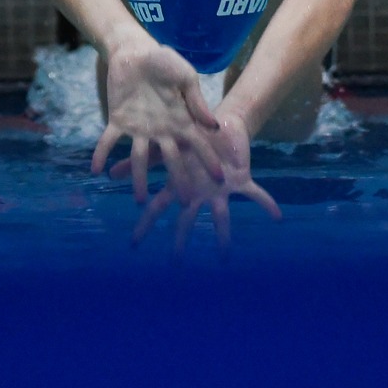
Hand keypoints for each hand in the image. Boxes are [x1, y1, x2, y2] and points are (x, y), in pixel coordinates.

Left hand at [91, 35, 223, 202]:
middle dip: (177, 180)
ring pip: (139, 158)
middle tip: (183, 203)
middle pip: (170, 159)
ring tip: (139, 201)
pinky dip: (101, 154)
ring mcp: (139, 128)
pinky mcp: (118, 122)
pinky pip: (108, 141)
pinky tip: (96, 170)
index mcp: (180, 120)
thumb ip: (196, 101)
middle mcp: (161, 130)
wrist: (135, 52)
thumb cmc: (164, 62)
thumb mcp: (186, 77)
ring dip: (138, 178)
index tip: (220, 179)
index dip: (208, 161)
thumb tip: (214, 126)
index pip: (198, 144)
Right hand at [115, 111, 282, 250]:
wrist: (221, 123)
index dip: (146, 225)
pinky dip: (267, 205)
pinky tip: (278, 217)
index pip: (159, 208)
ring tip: (224, 257)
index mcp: (182, 186)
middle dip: (181, 241)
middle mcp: (200, 193)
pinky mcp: (241, 181)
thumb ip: (138, 160)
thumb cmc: (190, 135)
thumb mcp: (164, 147)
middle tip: (175, 265)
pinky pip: (256, 195)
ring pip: (222, 217)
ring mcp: (220, 190)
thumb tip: (109, 171)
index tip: (133, 243)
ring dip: (223, 236)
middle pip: (188, 221)